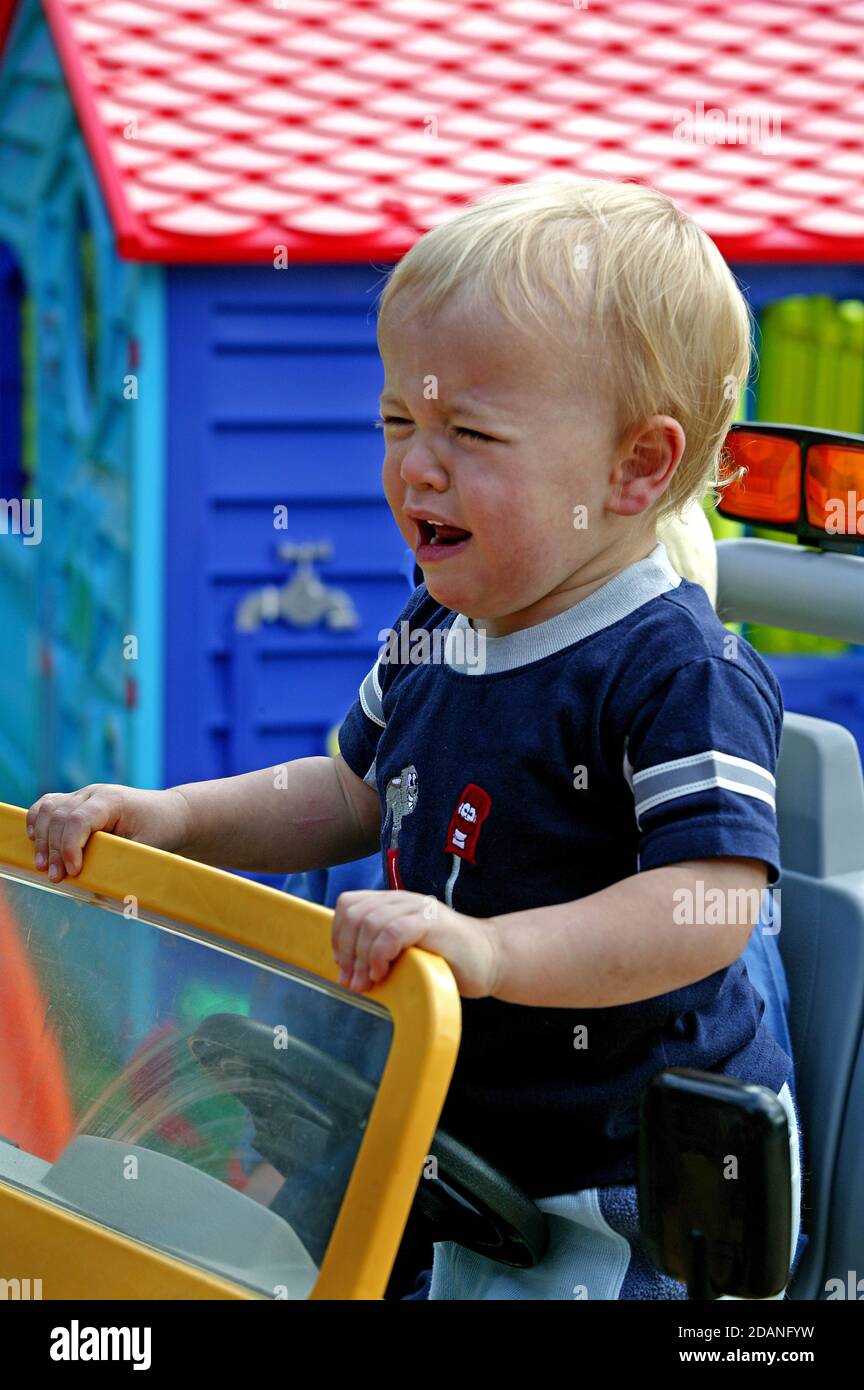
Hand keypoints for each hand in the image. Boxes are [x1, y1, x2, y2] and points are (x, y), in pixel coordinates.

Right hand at [26, 785, 191, 881]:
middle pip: (60, 817)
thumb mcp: (147, 847)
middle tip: (56, 878)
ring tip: (43, 867)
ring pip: (49, 810)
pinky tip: (35, 841)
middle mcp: (93, 793)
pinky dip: (38, 821)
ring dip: (43, 839)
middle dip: (55, 850)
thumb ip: (122, 863)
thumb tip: (99, 888)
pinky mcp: (77, 801)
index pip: (79, 819)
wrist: (170, 813)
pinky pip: (49, 805)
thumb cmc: (161, 830)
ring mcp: (83, 795)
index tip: (72, 872)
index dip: (70, 847)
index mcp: (111, 800)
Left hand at [331, 889, 499, 998]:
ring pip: (370, 922)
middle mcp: (403, 900)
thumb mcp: (405, 950)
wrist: (491, 959)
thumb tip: (346, 971)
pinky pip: (392, 932)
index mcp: (393, 903)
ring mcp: (418, 908)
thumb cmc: (447, 961)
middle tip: (353, 981)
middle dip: (347, 951)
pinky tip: (384, 972)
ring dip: (362, 958)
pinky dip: (380, 954)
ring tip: (368, 982)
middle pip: (354, 914)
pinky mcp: (431, 922)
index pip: (349, 905)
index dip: (339, 936)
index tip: (344, 966)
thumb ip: (379, 949)